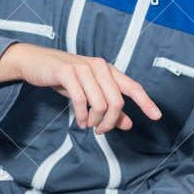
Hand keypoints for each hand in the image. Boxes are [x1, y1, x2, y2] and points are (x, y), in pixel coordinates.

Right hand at [0, 43, 161, 134]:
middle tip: (100, 131)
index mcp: (109, 71)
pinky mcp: (67, 72)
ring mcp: (84, 68)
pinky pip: (81, 100)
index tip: (157, 116)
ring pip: (100, 103)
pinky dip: (82, 116)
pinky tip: (80, 121)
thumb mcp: (89, 93)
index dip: (146, 102)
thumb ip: (109, 108)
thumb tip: (128, 124)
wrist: (36, 62)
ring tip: (87, 125)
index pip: (133, 87)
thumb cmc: (65, 78)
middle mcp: (100, 67)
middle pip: (117, 101)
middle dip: (110, 121)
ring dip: (94, 121)